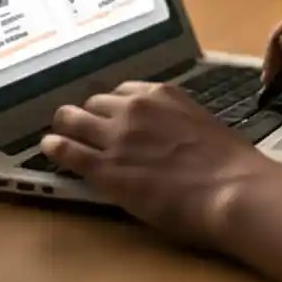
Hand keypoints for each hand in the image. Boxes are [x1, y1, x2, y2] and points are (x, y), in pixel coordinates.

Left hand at [41, 81, 280, 246]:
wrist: (232, 189)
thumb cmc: (231, 164)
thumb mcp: (202, 124)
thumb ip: (177, 121)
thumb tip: (170, 134)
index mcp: (160, 94)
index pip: (122, 91)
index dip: (113, 107)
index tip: (110, 117)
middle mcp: (133, 108)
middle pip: (93, 103)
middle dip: (88, 116)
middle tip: (84, 130)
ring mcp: (116, 137)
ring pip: (72, 120)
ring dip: (66, 127)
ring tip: (57, 136)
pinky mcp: (105, 169)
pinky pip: (66, 150)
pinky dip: (54, 148)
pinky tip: (49, 149)